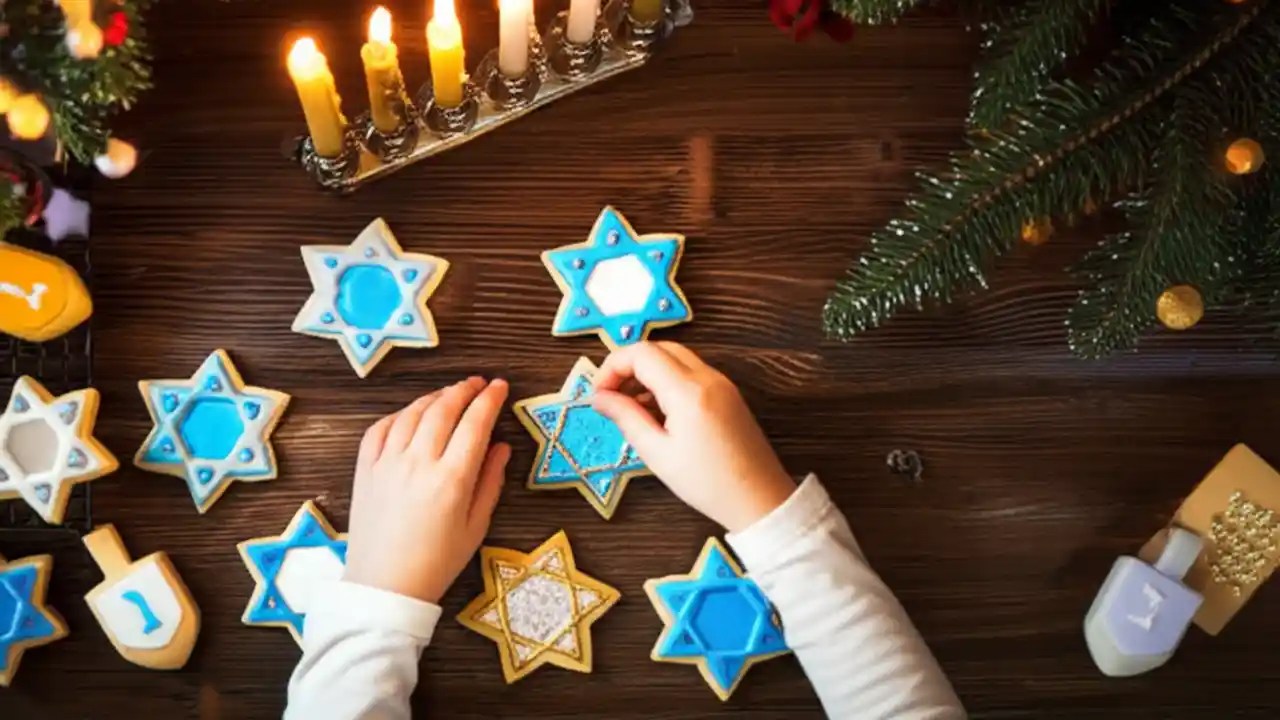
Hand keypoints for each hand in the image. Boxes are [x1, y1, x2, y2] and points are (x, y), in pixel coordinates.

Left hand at [344, 377, 511, 603]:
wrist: (385, 586)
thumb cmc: (436, 562)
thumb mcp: (475, 526)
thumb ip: (490, 482)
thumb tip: (501, 446)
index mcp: (451, 480)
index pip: (475, 424)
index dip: (491, 400)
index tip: (501, 387)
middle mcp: (418, 464)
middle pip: (444, 410)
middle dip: (464, 390)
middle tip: (478, 383)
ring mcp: (387, 464)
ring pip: (412, 413)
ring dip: (434, 397)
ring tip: (449, 394)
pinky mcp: (364, 470)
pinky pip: (380, 428)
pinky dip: (399, 414)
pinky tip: (411, 414)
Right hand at [592, 342, 795, 532]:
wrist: (759, 499)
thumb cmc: (706, 483)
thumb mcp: (657, 453)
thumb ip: (626, 417)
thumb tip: (599, 397)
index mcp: (688, 391)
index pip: (641, 353)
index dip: (612, 367)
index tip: (599, 394)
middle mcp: (707, 377)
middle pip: (659, 348)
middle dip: (629, 365)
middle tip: (611, 396)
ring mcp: (722, 383)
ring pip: (676, 357)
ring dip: (648, 372)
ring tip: (631, 407)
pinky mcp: (728, 393)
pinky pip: (691, 372)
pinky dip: (668, 380)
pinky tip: (657, 410)